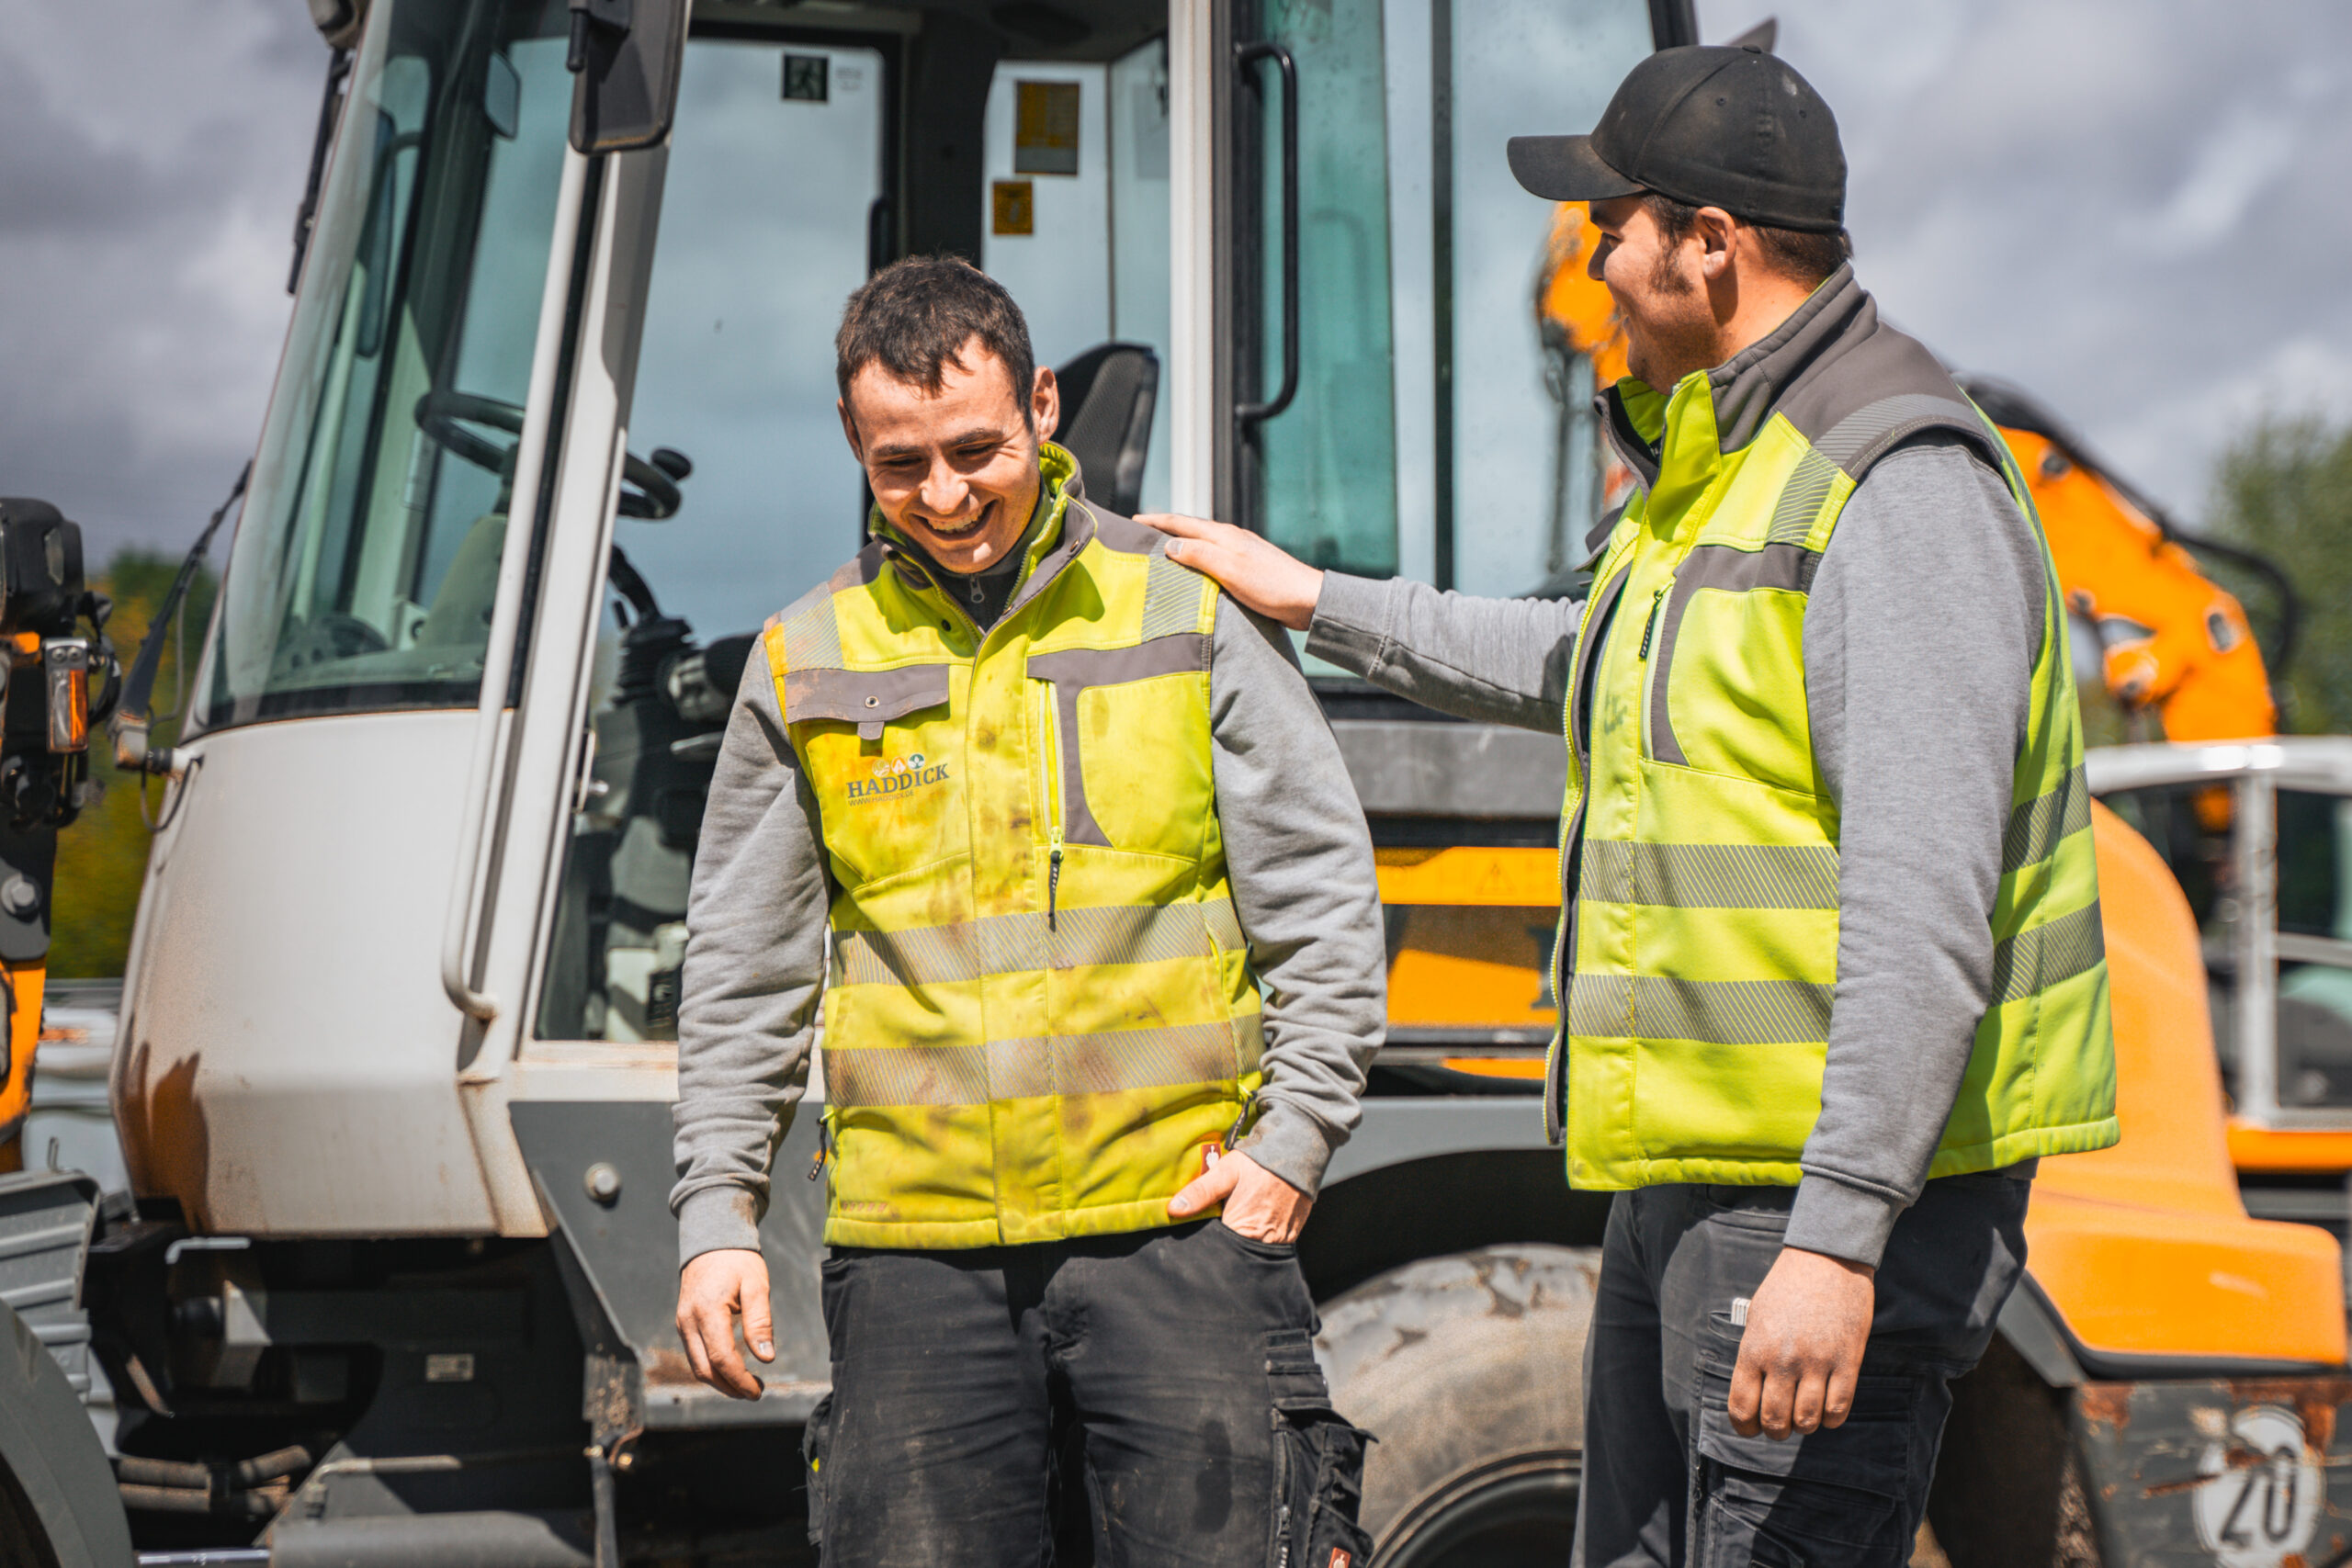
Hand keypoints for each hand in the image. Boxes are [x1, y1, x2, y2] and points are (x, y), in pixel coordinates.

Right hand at [676, 1248, 772, 1399]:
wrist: (711, 1239)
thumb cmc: (738, 1261)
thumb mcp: (756, 1286)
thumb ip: (760, 1322)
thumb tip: (766, 1358)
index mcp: (707, 1311)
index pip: (722, 1359)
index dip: (740, 1380)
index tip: (758, 1391)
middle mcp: (688, 1321)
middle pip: (705, 1370)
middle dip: (730, 1388)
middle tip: (755, 1392)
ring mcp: (682, 1323)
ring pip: (697, 1366)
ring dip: (720, 1382)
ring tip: (746, 1385)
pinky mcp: (683, 1324)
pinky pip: (695, 1355)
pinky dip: (712, 1368)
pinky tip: (732, 1370)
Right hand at [1136, 514, 1323, 631]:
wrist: (1309, 600)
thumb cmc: (1271, 586)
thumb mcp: (1230, 569)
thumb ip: (1199, 554)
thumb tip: (1169, 545)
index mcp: (1224, 535)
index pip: (1182, 522)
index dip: (1156, 521)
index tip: (1133, 521)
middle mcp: (1231, 539)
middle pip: (1190, 529)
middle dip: (1164, 530)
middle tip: (1141, 536)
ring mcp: (1241, 552)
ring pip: (1202, 544)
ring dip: (1180, 545)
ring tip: (1161, 553)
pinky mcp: (1248, 568)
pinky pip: (1213, 559)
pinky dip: (1196, 560)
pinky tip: (1194, 573)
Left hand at [1167, 1149, 1313, 1242]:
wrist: (1300, 1152)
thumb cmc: (1260, 1163)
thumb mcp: (1226, 1172)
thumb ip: (1200, 1192)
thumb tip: (1173, 1210)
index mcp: (1244, 1230)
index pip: (1218, 1246)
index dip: (1208, 1236)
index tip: (1201, 1225)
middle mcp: (1264, 1242)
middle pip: (1236, 1249)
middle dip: (1224, 1237)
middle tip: (1221, 1215)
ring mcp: (1280, 1241)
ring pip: (1252, 1247)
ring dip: (1241, 1234)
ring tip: (1238, 1213)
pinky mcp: (1290, 1235)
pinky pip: (1268, 1242)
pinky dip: (1259, 1233)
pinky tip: (1254, 1214)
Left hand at [1728, 1247, 1874, 1439]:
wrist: (1826, 1258)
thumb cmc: (1787, 1287)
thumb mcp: (1757, 1318)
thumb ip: (1754, 1357)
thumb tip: (1753, 1396)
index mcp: (1754, 1349)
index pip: (1742, 1407)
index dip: (1746, 1427)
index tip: (1751, 1429)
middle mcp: (1783, 1360)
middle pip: (1775, 1421)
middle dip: (1776, 1431)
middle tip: (1781, 1425)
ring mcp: (1817, 1362)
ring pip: (1807, 1421)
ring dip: (1805, 1426)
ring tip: (1804, 1415)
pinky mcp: (1848, 1361)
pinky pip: (1839, 1409)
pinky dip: (1831, 1418)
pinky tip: (1827, 1407)